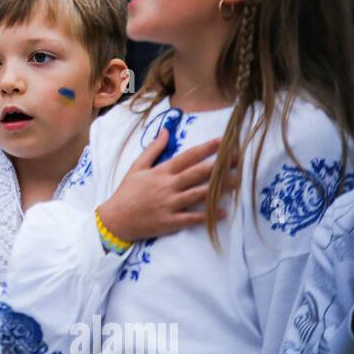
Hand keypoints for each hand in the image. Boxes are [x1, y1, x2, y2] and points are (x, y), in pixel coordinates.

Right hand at [97, 131, 237, 242]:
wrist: (115, 219)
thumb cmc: (126, 192)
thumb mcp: (136, 167)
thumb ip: (153, 149)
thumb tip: (166, 131)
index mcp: (161, 172)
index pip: (187, 156)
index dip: (206, 148)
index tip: (222, 142)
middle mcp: (168, 186)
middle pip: (198, 173)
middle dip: (220, 165)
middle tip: (239, 160)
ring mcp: (170, 204)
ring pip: (200, 193)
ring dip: (220, 188)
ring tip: (237, 182)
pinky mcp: (171, 221)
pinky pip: (193, 218)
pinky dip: (208, 215)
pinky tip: (223, 212)